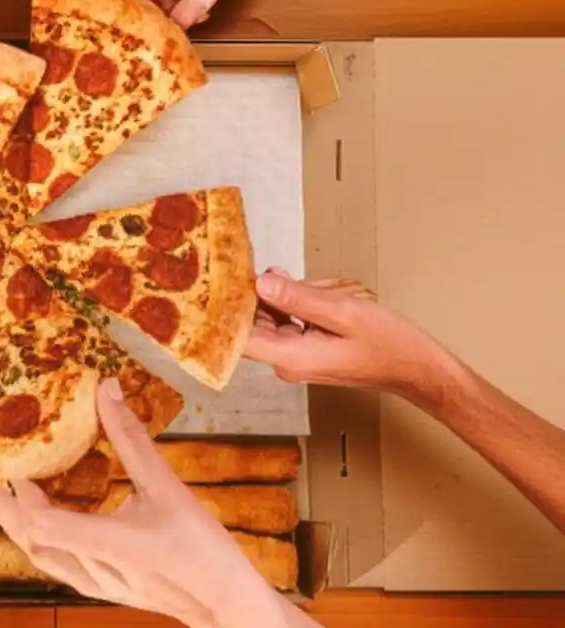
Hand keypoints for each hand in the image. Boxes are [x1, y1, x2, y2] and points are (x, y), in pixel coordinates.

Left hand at [0, 380, 285, 626]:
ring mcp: (98, 585)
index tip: (10, 471)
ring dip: (25, 530)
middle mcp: (95, 569)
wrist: (227, 605)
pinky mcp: (106, 591)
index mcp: (109, 543)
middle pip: (35, 545)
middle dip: (11, 515)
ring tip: (14, 501)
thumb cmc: (201, 547)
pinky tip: (48, 528)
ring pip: (46, 560)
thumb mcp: (167, 486)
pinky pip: (63, 568)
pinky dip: (46, 544)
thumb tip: (107, 390)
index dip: (20, 501)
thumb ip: (132, 438)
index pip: (45, 527)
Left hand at [245, 268, 454, 398]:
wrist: (416, 368)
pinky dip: (300, 305)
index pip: (239, 336)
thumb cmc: (389, 345)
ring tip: (329, 294)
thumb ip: (299, 298)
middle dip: (272, 294)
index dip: (231, 307)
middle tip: (302, 282)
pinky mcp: (304, 351)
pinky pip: (288, 322)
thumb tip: (262, 283)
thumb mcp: (344, 312)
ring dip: (292, 298)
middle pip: (255, 321)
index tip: (233, 280)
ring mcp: (294, 358)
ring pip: (273, 317)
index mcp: (291, 357)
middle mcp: (286, 362)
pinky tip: (322, 297)